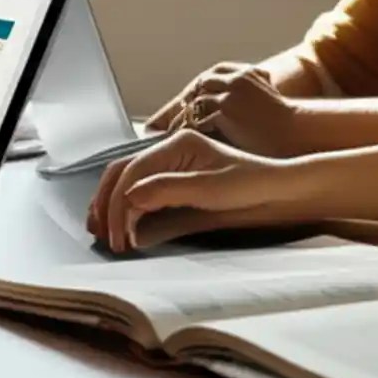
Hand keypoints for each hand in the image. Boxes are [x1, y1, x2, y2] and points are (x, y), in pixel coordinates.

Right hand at [86, 129, 285, 253]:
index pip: (132, 171)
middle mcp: (168, 149)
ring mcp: (170, 162)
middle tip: (102, 234)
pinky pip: (140, 188)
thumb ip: (167, 190)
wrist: (274, 188)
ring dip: (111, 205)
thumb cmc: (248, 185)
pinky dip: (126, 206)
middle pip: (122, 172)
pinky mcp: (174, 177)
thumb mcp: (208, 189)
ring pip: (127, 180)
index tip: (117, 232)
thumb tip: (129, 197)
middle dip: (106, 203)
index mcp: (176, 144)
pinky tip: (124, 224)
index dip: (118, 202)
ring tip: (105, 232)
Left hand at [168, 67, 300, 157]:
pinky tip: (175, 143)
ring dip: (174, 121)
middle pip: (192, 92)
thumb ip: (240, 99)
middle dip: (174, 109)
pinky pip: (196, 121)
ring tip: (160, 136)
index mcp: (241, 73)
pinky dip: (183, 132)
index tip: (174, 110)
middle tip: (154, 125)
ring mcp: (228, 95)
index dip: (188, 97)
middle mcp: (232, 79)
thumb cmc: (283, 125)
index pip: (205, 80)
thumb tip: (217, 115)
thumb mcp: (263, 99)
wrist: (299, 134)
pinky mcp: (226, 112)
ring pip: (191, 106)